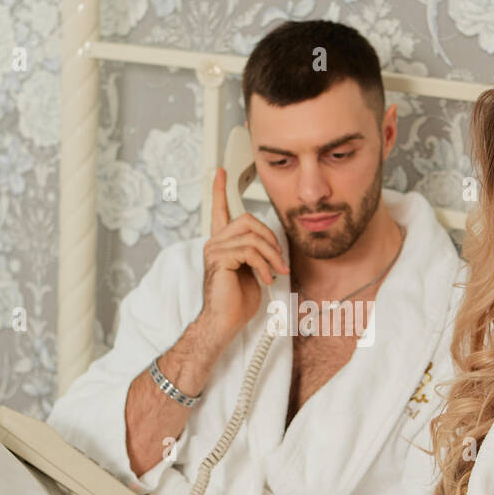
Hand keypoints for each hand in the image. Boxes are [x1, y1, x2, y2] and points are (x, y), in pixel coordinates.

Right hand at [196, 167, 289, 350]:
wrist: (226, 322)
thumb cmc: (237, 301)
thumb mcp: (253, 270)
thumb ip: (258, 252)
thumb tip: (273, 244)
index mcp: (223, 243)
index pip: (220, 210)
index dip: (219, 190)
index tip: (221, 173)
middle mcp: (215, 242)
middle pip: (247, 220)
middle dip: (270, 238)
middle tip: (278, 260)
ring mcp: (214, 250)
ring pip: (252, 237)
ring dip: (271, 255)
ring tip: (274, 272)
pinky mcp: (219, 259)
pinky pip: (249, 251)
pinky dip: (264, 265)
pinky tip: (265, 278)